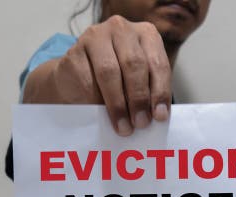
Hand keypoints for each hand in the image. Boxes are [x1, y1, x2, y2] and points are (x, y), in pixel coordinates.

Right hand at [23, 15, 171, 135]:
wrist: (78, 78)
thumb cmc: (117, 81)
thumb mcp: (139, 82)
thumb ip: (149, 92)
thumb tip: (156, 116)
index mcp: (146, 34)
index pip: (158, 63)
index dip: (160, 92)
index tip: (160, 117)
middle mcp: (122, 29)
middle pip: (134, 64)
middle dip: (139, 98)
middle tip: (140, 123)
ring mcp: (96, 37)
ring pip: (109, 72)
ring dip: (118, 104)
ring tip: (123, 127)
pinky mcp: (74, 51)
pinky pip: (87, 80)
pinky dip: (95, 102)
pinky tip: (99, 115)